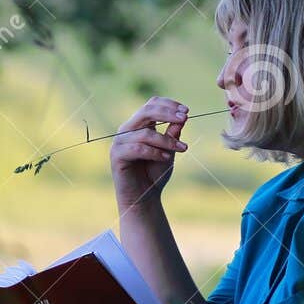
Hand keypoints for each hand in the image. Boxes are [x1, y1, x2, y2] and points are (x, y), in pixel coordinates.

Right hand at [109, 96, 188, 213]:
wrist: (143, 198)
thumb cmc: (155, 174)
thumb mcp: (169, 150)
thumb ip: (172, 134)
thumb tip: (182, 118)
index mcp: (139, 125)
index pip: (151, 104)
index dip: (169, 104)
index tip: (187, 112)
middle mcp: (127, 130)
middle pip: (146, 111)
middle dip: (167, 113)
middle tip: (184, 119)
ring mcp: (120, 142)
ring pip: (145, 132)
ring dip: (166, 140)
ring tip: (181, 149)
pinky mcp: (117, 156)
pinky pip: (137, 148)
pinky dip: (154, 152)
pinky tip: (166, 157)